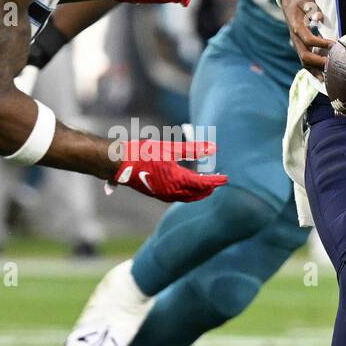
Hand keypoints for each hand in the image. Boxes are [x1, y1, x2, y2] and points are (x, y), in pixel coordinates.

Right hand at [110, 138, 226, 201]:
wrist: (120, 163)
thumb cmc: (144, 153)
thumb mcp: (170, 148)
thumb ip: (193, 149)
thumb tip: (212, 148)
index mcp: (177, 179)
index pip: (202, 183)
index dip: (215, 181)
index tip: (226, 178)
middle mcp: (172, 191)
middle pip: (197, 194)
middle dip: (209, 189)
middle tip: (218, 181)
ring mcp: (164, 194)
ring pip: (187, 197)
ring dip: (198, 192)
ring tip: (206, 185)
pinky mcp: (157, 194)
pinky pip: (178, 197)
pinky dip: (188, 193)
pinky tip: (187, 186)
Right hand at [281, 0, 333, 77]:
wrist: (289, 3)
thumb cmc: (301, 0)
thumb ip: (311, 7)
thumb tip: (318, 16)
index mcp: (297, 27)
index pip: (308, 39)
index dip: (321, 44)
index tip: (334, 44)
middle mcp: (296, 39)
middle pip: (305, 56)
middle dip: (319, 62)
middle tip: (334, 65)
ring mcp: (297, 45)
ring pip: (305, 63)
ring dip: (317, 71)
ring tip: (330, 78)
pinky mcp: (300, 48)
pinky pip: (306, 63)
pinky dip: (314, 72)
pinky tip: (324, 79)